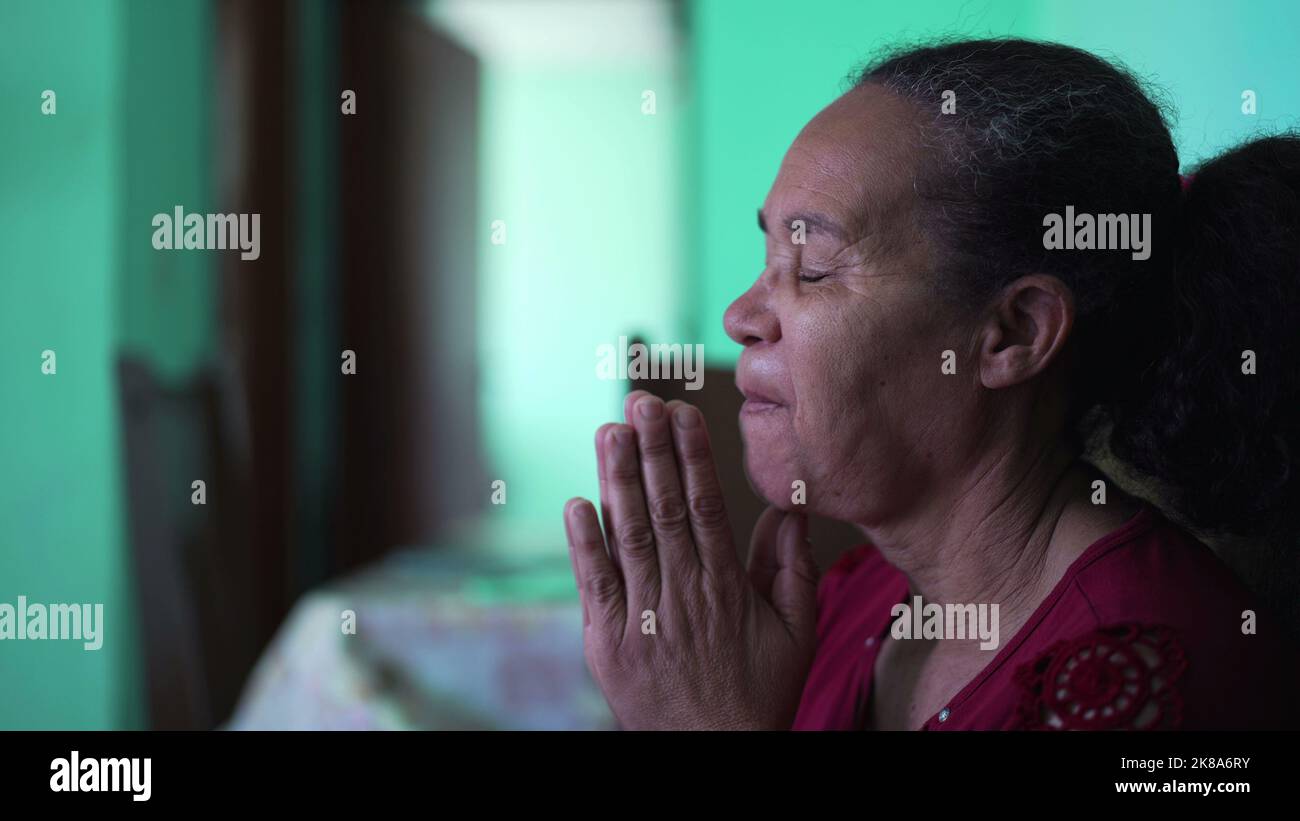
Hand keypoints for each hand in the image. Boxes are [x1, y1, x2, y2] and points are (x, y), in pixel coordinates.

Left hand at [564, 390, 819, 729]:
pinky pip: (594, 585)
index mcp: (727, 585)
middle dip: (651, 450)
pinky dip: (584, 545)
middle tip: (639, 402)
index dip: (692, 455)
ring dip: (617, 481)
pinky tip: (577, 504)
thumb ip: (793, 568)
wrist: (714, 755)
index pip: (705, 505)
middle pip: (663, 508)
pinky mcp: (608, 641)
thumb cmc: (760, 693)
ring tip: (609, 432)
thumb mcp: (797, 631)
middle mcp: (682, 592)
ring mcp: (641, 616)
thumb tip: (790, 509)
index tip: (682, 412)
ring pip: (627, 535)